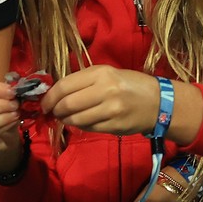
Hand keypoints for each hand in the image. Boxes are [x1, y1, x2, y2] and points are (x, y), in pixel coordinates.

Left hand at [41, 65, 159, 135]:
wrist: (158, 102)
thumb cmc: (129, 84)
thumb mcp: (107, 73)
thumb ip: (83, 80)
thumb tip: (57, 94)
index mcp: (101, 73)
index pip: (65, 86)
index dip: (50, 97)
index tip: (44, 103)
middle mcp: (105, 90)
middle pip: (67, 104)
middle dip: (55, 110)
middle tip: (53, 112)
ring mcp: (110, 110)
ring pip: (76, 119)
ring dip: (65, 120)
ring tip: (64, 118)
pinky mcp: (114, 126)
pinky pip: (88, 128)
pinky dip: (79, 126)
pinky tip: (80, 122)